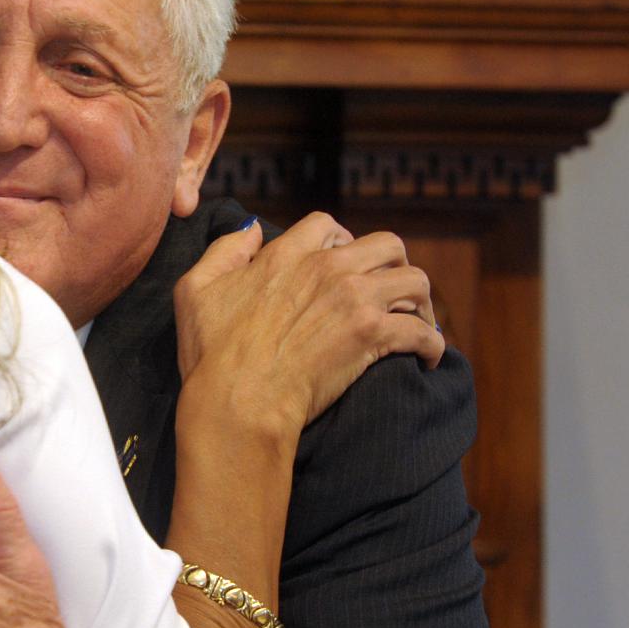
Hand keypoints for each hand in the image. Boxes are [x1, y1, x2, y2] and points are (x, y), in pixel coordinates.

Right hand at [174, 212, 443, 433]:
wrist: (238, 401)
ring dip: (421, 302)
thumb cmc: (211, 354)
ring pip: (416, 281)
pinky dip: (432, 345)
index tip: (344, 262)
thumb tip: (252, 230)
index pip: (327, 226)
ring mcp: (355, 300)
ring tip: (417, 322)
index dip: (340, 240)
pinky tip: (429, 359)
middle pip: (387, 245)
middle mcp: (327, 268)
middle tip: (390, 289)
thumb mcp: (195, 290)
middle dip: (394, 264)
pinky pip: (423, 331)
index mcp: (286, 255)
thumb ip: (223, 252)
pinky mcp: (374, 336)